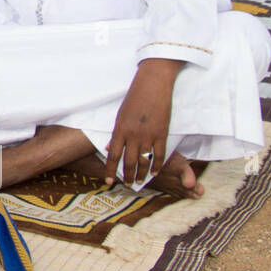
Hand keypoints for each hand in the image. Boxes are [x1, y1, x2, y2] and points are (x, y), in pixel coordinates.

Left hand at [104, 58, 178, 186]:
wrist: (152, 84)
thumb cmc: (134, 98)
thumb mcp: (120, 115)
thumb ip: (116, 133)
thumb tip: (110, 149)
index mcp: (120, 129)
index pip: (113, 155)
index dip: (110, 169)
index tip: (108, 181)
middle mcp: (133, 134)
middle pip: (128, 161)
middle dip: (126, 175)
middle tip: (126, 185)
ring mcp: (148, 135)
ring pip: (144, 161)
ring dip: (141, 174)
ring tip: (138, 182)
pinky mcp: (162, 133)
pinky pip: (159, 154)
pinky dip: (157, 166)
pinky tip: (155, 173)